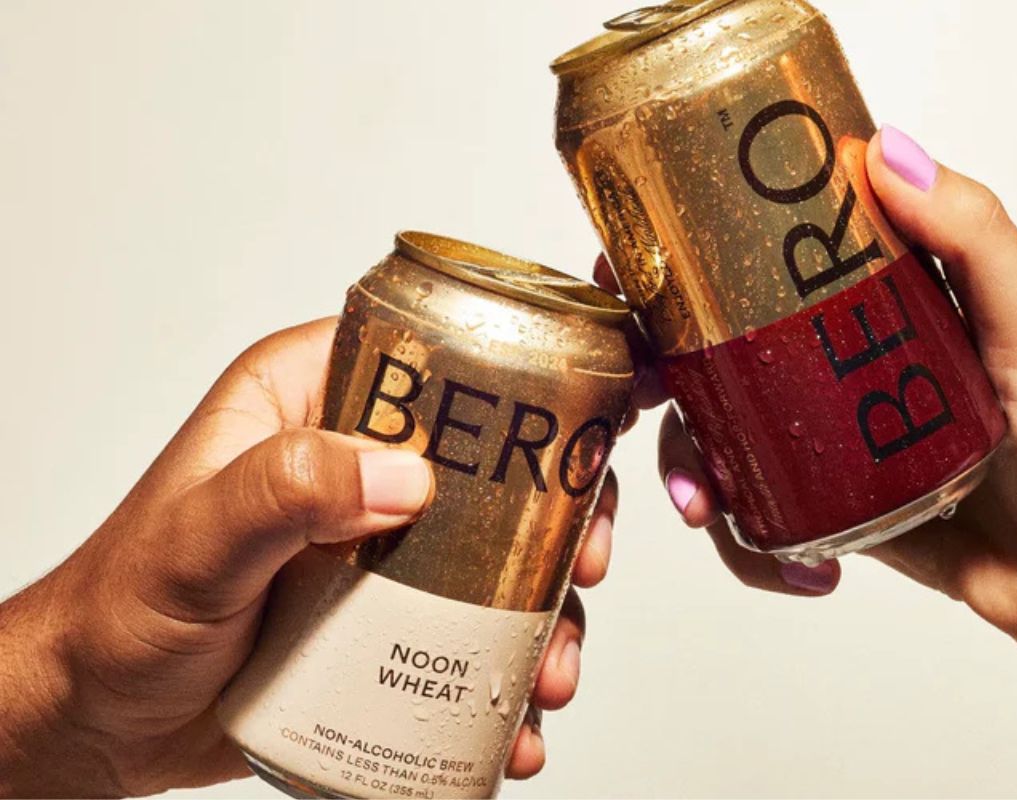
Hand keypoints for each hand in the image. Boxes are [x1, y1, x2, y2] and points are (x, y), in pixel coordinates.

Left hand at [0, 317, 615, 796]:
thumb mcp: (193, 540)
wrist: (97, 716)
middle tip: (582, 569)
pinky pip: (465, 628)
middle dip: (557, 520)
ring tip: (548, 676)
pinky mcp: (382, 611)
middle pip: (494, 464)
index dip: (525, 390)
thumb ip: (283, 490)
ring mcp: (374, 539)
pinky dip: (502, 670)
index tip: (579, 444)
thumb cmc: (117, 610)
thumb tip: (406, 478)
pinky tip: (513, 721)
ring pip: (493, 553)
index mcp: (311, 398)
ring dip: (542, 611)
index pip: (436, 356)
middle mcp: (353, 458)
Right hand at [639, 126, 1016, 793]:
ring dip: (693, 468)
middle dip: (659, 375)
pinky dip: (753, 543)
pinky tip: (797, 565)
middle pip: (716, 351)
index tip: (641, 265)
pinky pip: (760, 516)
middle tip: (641, 392)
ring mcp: (830, 436)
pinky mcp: (829, 506)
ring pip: (722, 437)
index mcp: (881, 300)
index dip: (692, 256)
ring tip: (708, 504)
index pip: (769, 258)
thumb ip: (974, 240)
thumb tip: (890, 154)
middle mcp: (842, 360)